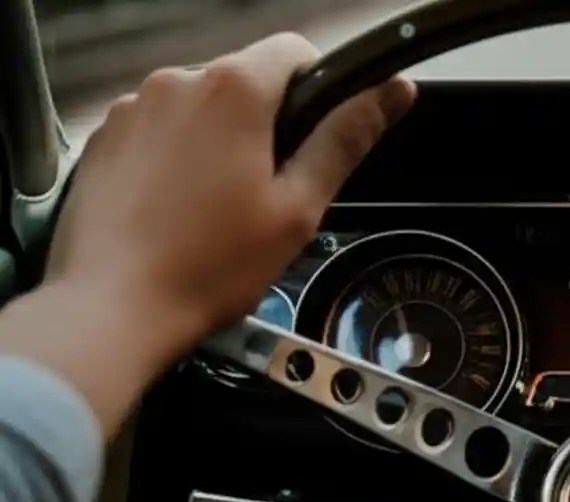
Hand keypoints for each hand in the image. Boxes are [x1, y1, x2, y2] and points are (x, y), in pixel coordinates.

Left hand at [48, 32, 415, 354]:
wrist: (113, 308)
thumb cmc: (209, 267)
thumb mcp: (298, 208)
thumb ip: (345, 139)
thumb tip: (392, 92)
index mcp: (233, 91)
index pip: (295, 51)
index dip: (319, 88)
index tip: (319, 134)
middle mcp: (176, 84)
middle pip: (244, 81)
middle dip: (265, 125)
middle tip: (270, 193)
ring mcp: (132, 109)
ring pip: (199, 108)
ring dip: (218, 142)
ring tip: (218, 209)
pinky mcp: (103, 139)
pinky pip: (157, 131)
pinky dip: (175, 159)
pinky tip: (178, 211)